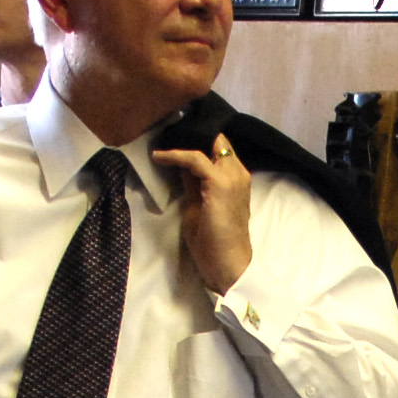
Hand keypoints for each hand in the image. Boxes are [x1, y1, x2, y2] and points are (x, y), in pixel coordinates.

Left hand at [153, 124, 252, 292]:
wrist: (228, 263)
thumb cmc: (214, 242)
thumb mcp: (198, 206)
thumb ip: (193, 185)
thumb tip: (181, 168)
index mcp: (236, 178)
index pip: (221, 148)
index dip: (201, 140)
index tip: (178, 137)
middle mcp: (238, 172)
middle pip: (217, 141)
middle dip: (194, 135)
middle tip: (169, 134)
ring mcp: (231, 176)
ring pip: (208, 144)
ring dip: (184, 143)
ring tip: (162, 145)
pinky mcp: (218, 182)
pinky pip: (193, 158)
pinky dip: (175, 156)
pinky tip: (159, 157)